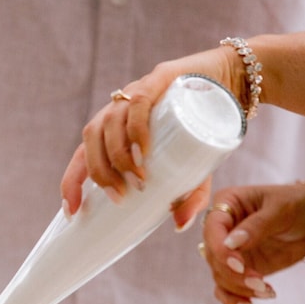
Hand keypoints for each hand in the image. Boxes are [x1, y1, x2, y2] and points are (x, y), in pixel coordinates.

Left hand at [59, 46, 236, 218]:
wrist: (233, 82)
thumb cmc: (201, 130)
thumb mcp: (194, 170)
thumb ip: (188, 198)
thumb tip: (179, 224)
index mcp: (113, 133)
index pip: (81, 157)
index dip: (71, 183)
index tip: (72, 212)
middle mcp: (117, 111)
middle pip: (91, 142)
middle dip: (101, 174)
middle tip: (121, 198)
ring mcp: (135, 93)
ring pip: (109, 123)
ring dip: (118, 156)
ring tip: (138, 179)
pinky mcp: (158, 78)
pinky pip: (137, 103)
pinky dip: (136, 127)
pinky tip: (145, 149)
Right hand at [200, 182, 304, 303]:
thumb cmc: (297, 205)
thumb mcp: (281, 209)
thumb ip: (256, 226)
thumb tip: (231, 244)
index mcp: (226, 205)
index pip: (212, 229)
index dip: (221, 250)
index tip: (239, 264)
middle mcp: (221, 230)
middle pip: (214, 258)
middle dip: (234, 275)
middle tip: (260, 283)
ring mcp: (227, 252)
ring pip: (219, 276)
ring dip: (239, 289)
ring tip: (267, 291)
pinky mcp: (236, 270)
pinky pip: (225, 289)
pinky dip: (234, 300)